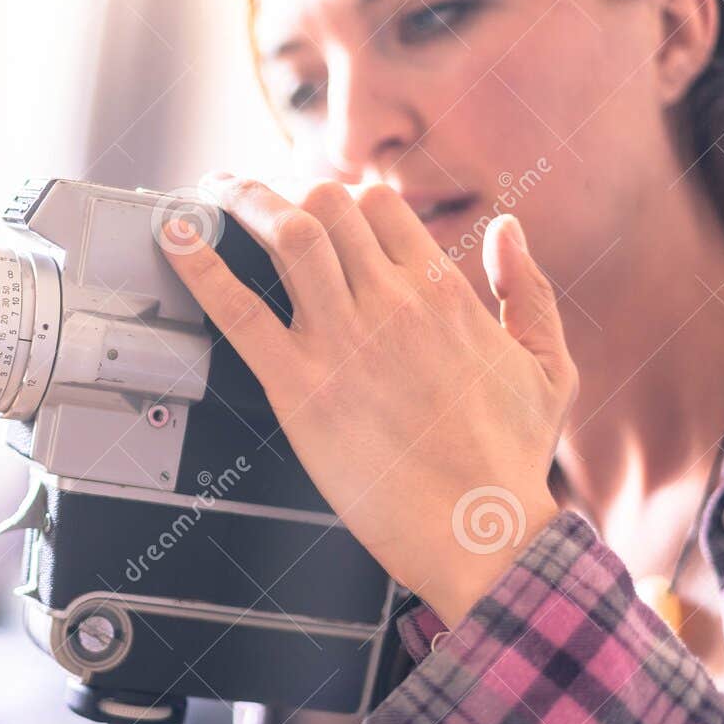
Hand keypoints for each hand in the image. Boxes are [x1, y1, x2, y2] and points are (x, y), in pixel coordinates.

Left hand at [160, 175, 575, 627]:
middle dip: (290, 195)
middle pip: (329, 207)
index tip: (324, 210)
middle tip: (257, 200)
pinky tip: (175, 240)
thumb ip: (526, 290)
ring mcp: (342, 340)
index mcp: (442, 292)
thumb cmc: (509, 461)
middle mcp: (390, 302)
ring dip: (246, 202)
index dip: (345, 200)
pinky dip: (201, 267)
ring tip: (216, 193)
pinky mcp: (299, 386)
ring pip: (288, 234)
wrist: (480, 530)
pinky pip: (239, 310)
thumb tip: (507, 228)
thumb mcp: (547, 365)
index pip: (380, 206)